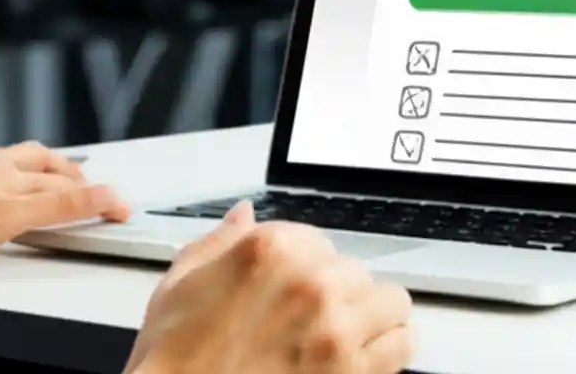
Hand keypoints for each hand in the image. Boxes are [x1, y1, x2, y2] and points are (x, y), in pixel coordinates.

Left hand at [0, 141, 130, 272]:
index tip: (122, 209)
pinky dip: (13, 178)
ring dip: (43, 170)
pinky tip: (4, 190)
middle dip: (73, 173)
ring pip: (19, 166)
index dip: (99, 195)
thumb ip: (60, 205)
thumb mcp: (11, 217)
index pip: (69, 182)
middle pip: (45, 164)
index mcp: (14, 172)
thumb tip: (107, 193)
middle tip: (92, 188)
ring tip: (56, 177)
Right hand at [126, 203, 413, 373]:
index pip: (318, 240)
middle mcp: (311, 282)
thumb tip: (242, 216)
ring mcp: (337, 327)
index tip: (290, 288)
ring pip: (391, 301)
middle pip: (356, 270)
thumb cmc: (172, 362)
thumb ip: (218, 244)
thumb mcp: (179, 287)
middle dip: (337, 292)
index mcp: (270, 250)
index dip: (305, 266)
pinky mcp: (355, 370)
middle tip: (310, 319)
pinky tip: (364, 356)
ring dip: (372, 316)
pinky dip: (389, 349)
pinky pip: (403, 344)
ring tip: (347, 334)